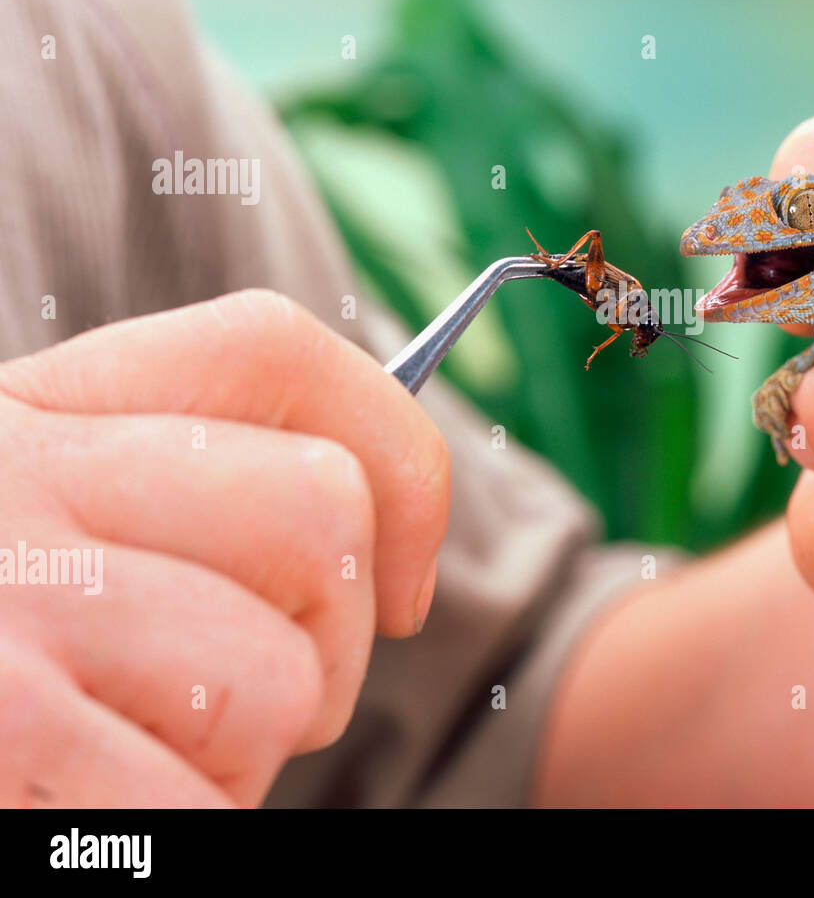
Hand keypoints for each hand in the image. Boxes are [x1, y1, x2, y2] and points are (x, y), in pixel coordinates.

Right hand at [0, 290, 448, 806]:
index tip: (409, 582)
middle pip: (322, 516)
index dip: (400, 456)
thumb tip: (394, 558)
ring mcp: (8, 603)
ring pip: (282, 679)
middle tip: (259, 694)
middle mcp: (17, 479)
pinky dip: (187, 826)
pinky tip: (92, 810)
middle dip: (335, 636)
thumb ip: (187, 493)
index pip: (274, 351)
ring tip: (136, 758)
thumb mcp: (53, 519)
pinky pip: (206, 803)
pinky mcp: (2, 726)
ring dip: (244, 757)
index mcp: (38, 411)